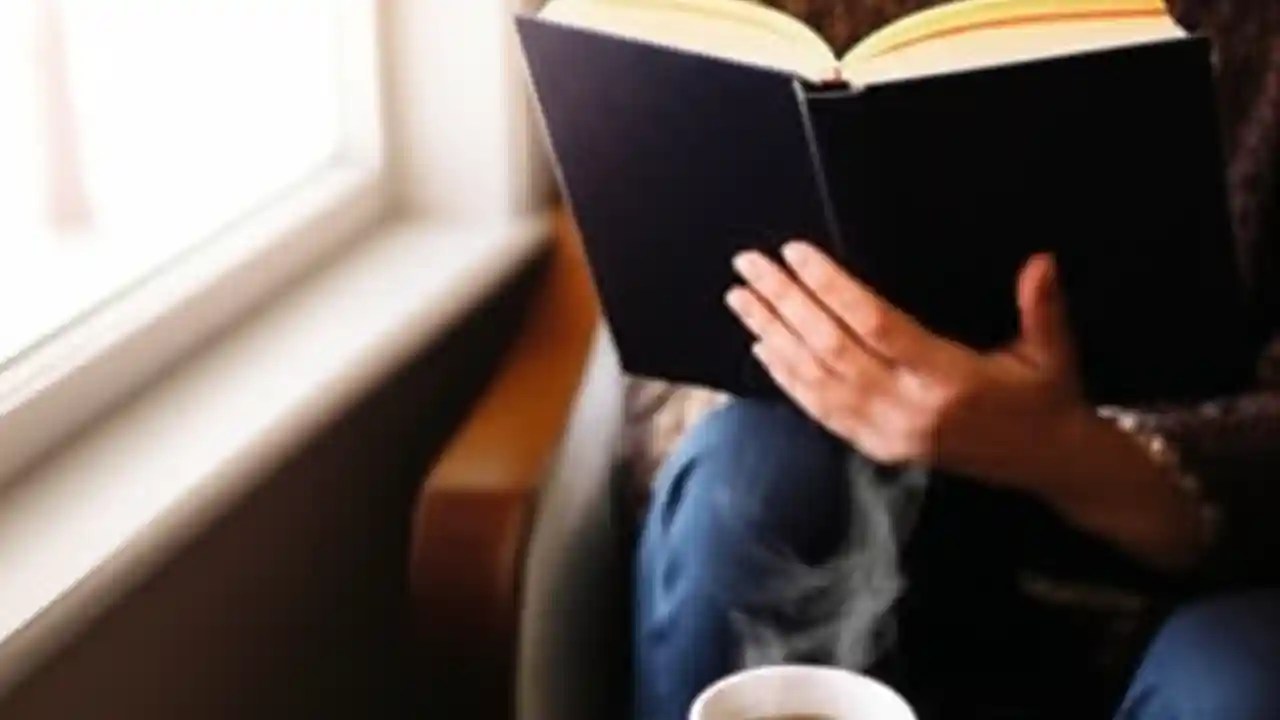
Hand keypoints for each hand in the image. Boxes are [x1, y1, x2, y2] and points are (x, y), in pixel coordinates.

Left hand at [725, 240, 1091, 491]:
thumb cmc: (1047, 397)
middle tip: (750, 266)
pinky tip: (764, 349)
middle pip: (830, 348)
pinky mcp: (879, 447)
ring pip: (816, 380)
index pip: (873, 324)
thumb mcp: (1054, 352)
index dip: (830, 288)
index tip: (795, 254)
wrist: (1049, 464)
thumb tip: (1041, 263)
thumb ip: (1043, 307)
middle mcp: (909, 409)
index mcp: (949, 378)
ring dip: (774, 336)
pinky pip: (822, 411)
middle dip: (784, 303)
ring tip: (741, 299)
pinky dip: (788, 379)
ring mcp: (888, 433)